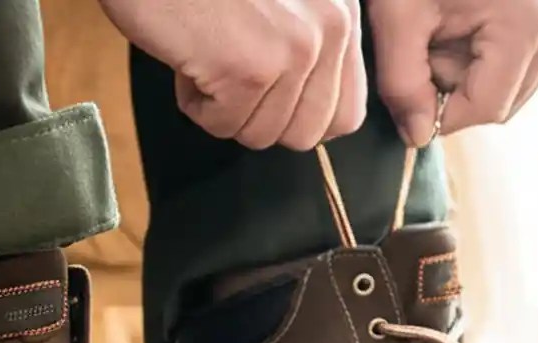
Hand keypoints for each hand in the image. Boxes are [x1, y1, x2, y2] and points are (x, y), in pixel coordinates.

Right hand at [101, 0, 367, 149]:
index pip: (347, 114)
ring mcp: (295, 48)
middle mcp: (332, 28)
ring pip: (262, 134)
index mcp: (343, 12)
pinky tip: (189, 56)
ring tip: (208, 53)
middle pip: (305, 134)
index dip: (299, 120)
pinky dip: (195, 102)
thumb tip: (313, 121)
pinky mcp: (250, 68)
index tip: (267, 97)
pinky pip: (224, 125)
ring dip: (223, 107)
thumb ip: (311, 48)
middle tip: (228, 70)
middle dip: (258, 117)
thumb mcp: (286, 4)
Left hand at [369, 0, 537, 144]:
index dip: (439, 111)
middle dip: (455, 87)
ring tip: (445, 30)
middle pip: (500, 104)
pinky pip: (516, 69)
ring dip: (468, 75)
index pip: (485, 108)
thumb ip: (403, 83)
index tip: (408, 84)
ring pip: (508, 90)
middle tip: (427, 43)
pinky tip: (464, 25)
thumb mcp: (399, 15)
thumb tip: (418, 137)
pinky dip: (483, 60)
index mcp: (526, 24)